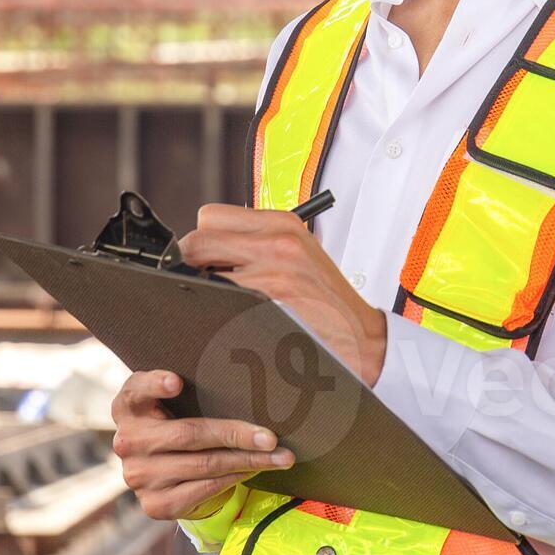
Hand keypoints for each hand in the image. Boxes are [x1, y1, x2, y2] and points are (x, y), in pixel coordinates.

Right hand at [109, 368, 294, 521]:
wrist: (166, 474)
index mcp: (128, 408)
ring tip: (279, 457)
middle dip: (236, 435)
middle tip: (271, 437)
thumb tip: (254, 380)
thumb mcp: (177, 404)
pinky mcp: (154, 504)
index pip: (136, 390)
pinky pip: (204, 489)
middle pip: (188, 434)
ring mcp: (138, 476)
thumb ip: (193, 390)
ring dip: (247, 461)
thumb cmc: (179, 423)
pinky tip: (254, 470)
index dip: (155, 385)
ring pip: (204, 465)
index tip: (177, 382)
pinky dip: (234, 479)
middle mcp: (127, 442)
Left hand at [180, 204, 388, 386]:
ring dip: (207, 290)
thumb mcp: (299, 254)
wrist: (360, 337)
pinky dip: (220, 312)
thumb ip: (258, 243)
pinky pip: (219, 302)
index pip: (210, 217)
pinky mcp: (268, 303)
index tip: (208, 259)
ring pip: (202, 273)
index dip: (203, 240)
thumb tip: (209, 249)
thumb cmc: (327, 301)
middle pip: (198, 239)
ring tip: (232, 303)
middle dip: (194, 263)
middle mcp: (277, 241)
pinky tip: (240, 320)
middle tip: (210, 283)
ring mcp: (271, 272)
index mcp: (283, 223)